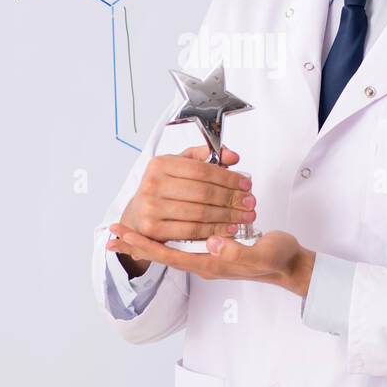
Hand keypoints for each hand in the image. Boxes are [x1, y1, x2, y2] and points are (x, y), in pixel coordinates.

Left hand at [105, 225, 315, 298]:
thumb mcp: (262, 253)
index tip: (121, 237)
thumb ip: (238, 251)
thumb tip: (213, 243)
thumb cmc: (278, 258)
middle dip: (137, 243)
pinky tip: (161, 226)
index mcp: (211, 263)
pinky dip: (167, 234)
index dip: (144, 245)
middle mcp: (205, 261)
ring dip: (149, 239)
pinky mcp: (215, 247)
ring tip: (126, 232)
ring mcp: (209, 255)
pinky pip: (184, 241)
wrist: (291, 264)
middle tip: (111, 234)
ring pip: (171, 247)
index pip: (169, 256)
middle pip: (163, 253)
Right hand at [112, 145, 255, 274]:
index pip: (203, 170)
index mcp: (160, 164)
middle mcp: (153, 183)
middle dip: (232, 198)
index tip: (246, 183)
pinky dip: (214, 230)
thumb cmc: (162, 189)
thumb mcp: (179, 166)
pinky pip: (191, 230)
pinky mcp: (153, 229)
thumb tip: (233, 156)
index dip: (229, 177)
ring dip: (227, 216)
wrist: (137, 214)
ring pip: (200, 212)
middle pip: (203, 192)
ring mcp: (151, 207)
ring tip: (244, 216)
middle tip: (250, 202)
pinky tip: (228, 228)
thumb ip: (205, 157)